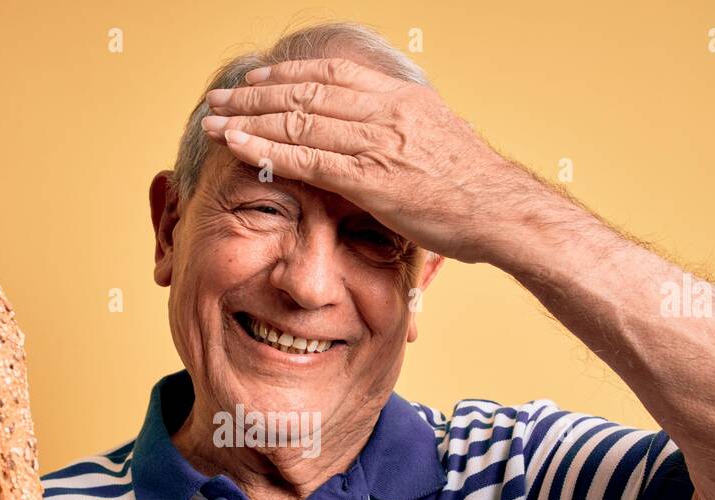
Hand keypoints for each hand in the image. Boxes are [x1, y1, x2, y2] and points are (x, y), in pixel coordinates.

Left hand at [201, 56, 511, 263]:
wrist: (502, 210)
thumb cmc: (475, 190)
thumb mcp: (438, 143)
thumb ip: (404, 134)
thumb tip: (386, 138)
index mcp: (402, 99)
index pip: (333, 76)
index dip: (290, 75)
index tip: (259, 77)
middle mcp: (385, 111)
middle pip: (306, 92)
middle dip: (257, 92)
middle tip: (221, 96)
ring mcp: (377, 142)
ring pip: (298, 120)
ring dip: (249, 117)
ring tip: (212, 119)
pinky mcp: (370, 178)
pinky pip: (306, 158)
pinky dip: (266, 148)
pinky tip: (236, 145)